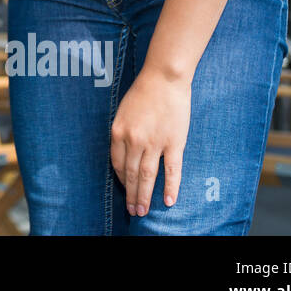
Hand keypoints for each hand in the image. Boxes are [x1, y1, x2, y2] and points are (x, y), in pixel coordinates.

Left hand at [109, 67, 191, 216]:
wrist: (164, 78)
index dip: (121, 179)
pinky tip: (168, 201)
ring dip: (145, 196)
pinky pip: (172, 170)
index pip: (117, 164)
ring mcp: (154, 143)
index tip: (125, 189)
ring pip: (147, 176)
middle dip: (131, 195)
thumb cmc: (143, 92)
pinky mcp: (173, 143)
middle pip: (131, 174)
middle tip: (133, 211)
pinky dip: (170, 188)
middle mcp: (134, 141)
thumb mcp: (123, 112)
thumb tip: (124, 153)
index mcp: (118, 132)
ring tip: (144, 211)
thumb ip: (122, 133)